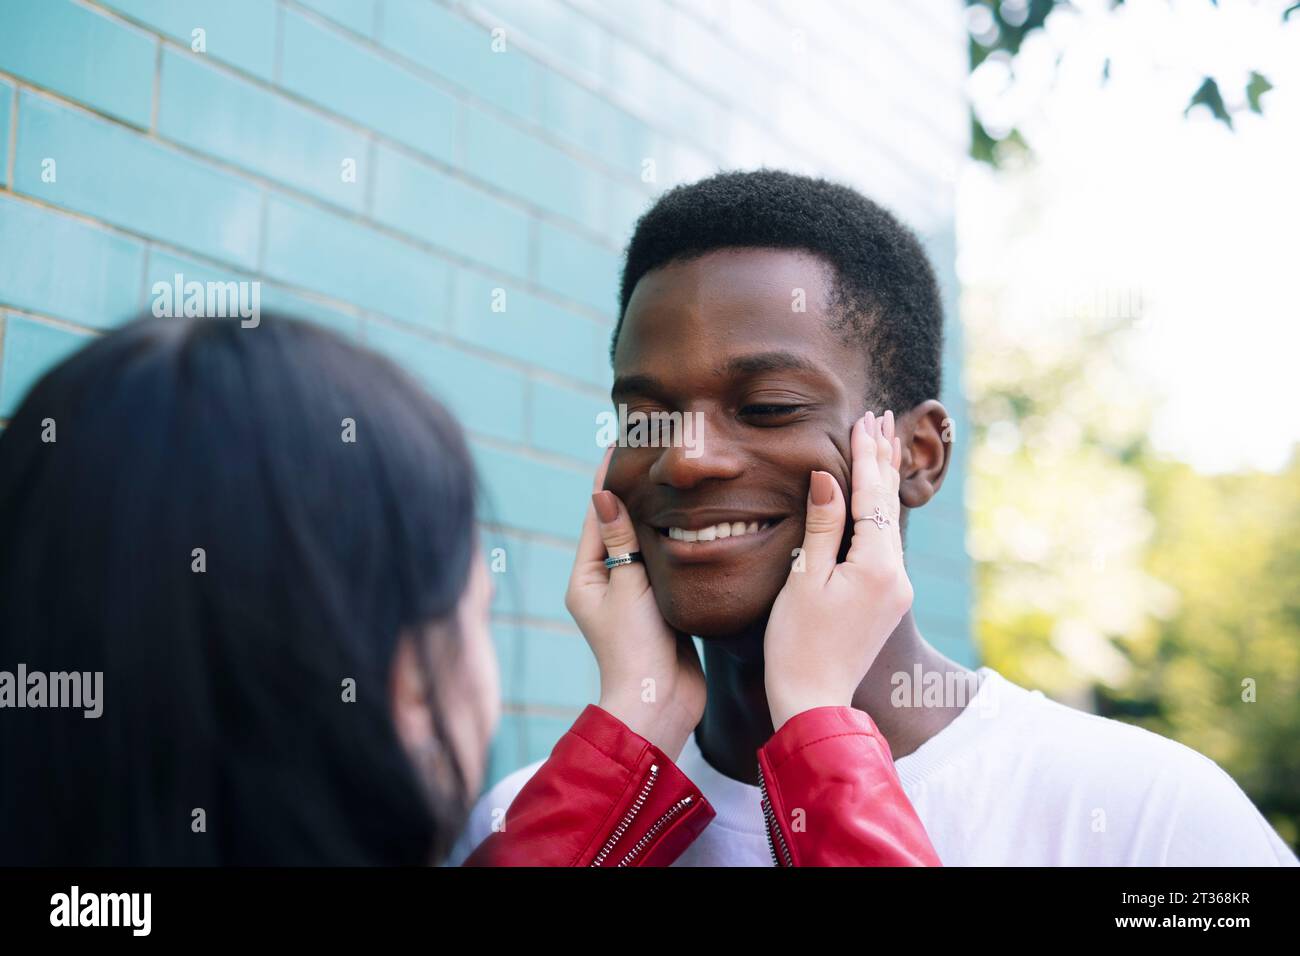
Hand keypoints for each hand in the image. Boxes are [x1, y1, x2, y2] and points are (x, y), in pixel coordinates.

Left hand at [564, 446, 705, 759]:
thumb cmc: (636, 648)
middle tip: (653, 451)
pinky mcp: (661, 609)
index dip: (609, 479)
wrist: (660, 703)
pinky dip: (677, 543)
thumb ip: (621, 542)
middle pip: (621, 527)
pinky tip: (697, 521)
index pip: (598, 515)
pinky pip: (666, 566)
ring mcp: (634, 597)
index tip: (620, 442)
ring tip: (676, 477)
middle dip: (636, 492)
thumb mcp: (627, 587)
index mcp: (587, 577)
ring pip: (646, 545)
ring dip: (659, 516)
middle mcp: (607, 584)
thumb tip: (602, 495)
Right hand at [763, 411, 911, 730]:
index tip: (866, 420)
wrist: (813, 700)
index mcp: (877, 566)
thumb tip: (829, 477)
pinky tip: (875, 498)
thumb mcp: (804, 578)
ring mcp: (896, 589)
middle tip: (882, 417)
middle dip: (882, 460)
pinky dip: (878, 513)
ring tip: (883, 444)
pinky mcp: (887, 600)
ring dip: (882, 483)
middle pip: (889, 505)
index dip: (867, 456)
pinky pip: (886, 543)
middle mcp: (897, 575)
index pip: (872, 496)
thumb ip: (823, 525)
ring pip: (890, 523)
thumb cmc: (796, 642)